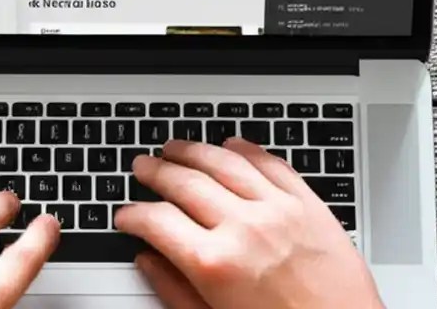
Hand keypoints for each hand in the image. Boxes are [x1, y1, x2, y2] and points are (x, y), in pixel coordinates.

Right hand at [115, 138, 382, 308]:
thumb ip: (175, 291)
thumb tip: (149, 262)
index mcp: (215, 264)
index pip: (156, 221)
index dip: (133, 214)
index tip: (126, 215)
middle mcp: (245, 229)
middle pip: (185, 182)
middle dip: (156, 172)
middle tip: (143, 167)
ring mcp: (279, 212)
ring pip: (225, 162)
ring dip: (194, 150)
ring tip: (175, 148)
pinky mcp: (310, 206)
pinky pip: (272, 164)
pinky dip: (247, 149)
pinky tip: (232, 145)